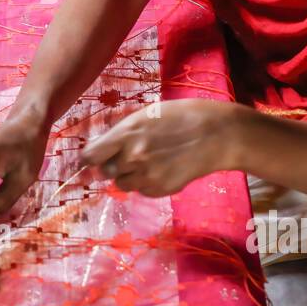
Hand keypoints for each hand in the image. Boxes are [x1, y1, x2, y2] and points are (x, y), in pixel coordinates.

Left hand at [78, 99, 241, 197]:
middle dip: (112, 165)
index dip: (89, 158)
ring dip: (129, 175)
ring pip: (123, 184)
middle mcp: (131, 157)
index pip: (90, 155)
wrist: (218, 134)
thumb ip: (124, 133)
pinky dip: (147, 183)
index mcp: (126, 133)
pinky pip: (142, 190)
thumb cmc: (183, 115)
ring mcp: (146, 176)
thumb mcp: (147, 115)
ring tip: (150, 160)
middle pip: (105, 171)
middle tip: (129, 155)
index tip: (92, 158)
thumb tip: (104, 150)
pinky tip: (164, 168)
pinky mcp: (160, 190)